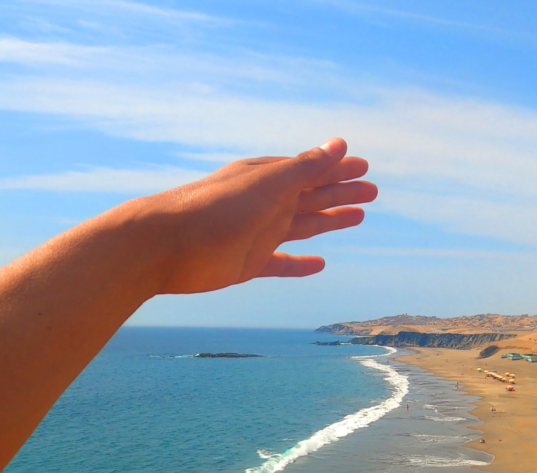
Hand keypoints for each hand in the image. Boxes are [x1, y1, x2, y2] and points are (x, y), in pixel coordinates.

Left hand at [126, 137, 376, 294]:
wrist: (164, 246)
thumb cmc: (213, 209)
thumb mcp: (267, 184)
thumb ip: (305, 168)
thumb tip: (340, 144)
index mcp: (268, 179)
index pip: (311, 170)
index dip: (338, 169)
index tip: (364, 166)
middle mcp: (265, 203)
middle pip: (312, 196)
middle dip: (341, 192)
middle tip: (372, 190)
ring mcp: (257, 233)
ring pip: (303, 225)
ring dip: (330, 220)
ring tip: (358, 216)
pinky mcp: (248, 263)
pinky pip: (282, 262)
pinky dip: (300, 264)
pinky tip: (320, 264)